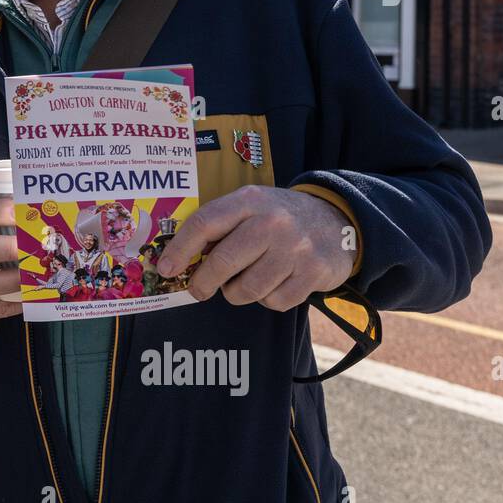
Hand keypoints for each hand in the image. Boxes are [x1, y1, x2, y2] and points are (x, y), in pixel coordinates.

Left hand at [156, 185, 355, 311]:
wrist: (336, 219)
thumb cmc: (278, 218)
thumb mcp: (249, 208)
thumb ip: (219, 227)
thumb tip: (179, 260)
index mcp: (249, 201)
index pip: (204, 224)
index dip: (179, 250)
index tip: (165, 269)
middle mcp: (273, 222)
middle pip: (223, 262)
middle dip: (202, 283)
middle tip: (197, 290)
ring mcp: (295, 248)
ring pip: (247, 289)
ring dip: (237, 293)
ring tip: (243, 282)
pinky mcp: (314, 273)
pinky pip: (275, 302)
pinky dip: (268, 300)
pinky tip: (274, 283)